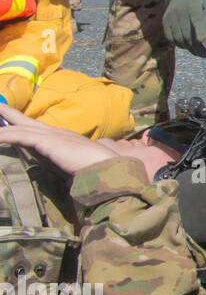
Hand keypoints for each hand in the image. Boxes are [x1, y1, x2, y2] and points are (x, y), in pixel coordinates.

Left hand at [0, 103, 119, 174]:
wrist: (107, 167)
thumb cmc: (99, 171)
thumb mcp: (81, 167)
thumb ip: (72, 169)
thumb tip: (73, 180)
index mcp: (64, 140)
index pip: (40, 130)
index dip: (26, 125)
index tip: (14, 121)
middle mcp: (56, 133)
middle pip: (26, 122)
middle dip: (9, 114)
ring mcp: (51, 135)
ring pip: (18, 127)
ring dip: (2, 127)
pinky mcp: (45, 140)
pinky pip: (17, 135)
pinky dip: (3, 135)